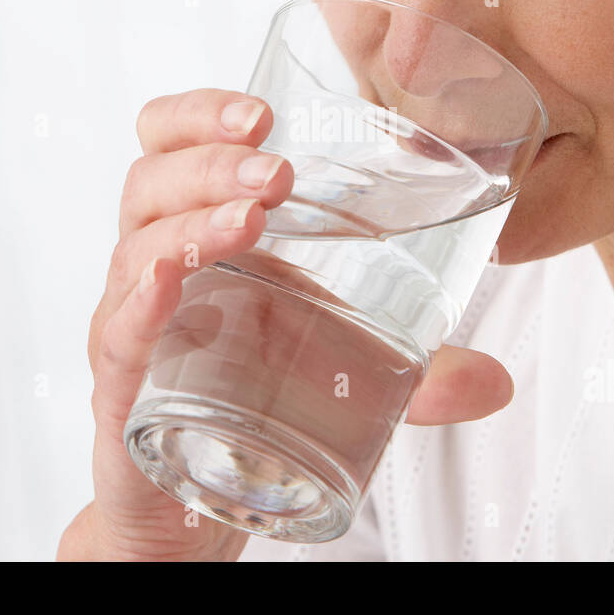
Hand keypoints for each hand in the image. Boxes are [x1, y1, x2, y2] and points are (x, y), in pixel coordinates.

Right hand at [57, 89, 513, 560]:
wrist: (196, 501)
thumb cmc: (252, 406)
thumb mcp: (337, 370)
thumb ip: (415, 374)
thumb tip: (496, 382)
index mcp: (205, 235)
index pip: (174, 144)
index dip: (203, 113)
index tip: (263, 112)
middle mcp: (158, 266)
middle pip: (152, 179)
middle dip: (214, 163)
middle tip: (279, 173)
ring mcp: (134, 324)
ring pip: (136, 245)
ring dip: (193, 221)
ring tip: (251, 217)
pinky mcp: (121, 386)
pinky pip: (117, 331)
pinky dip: (139, 302)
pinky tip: (166, 283)